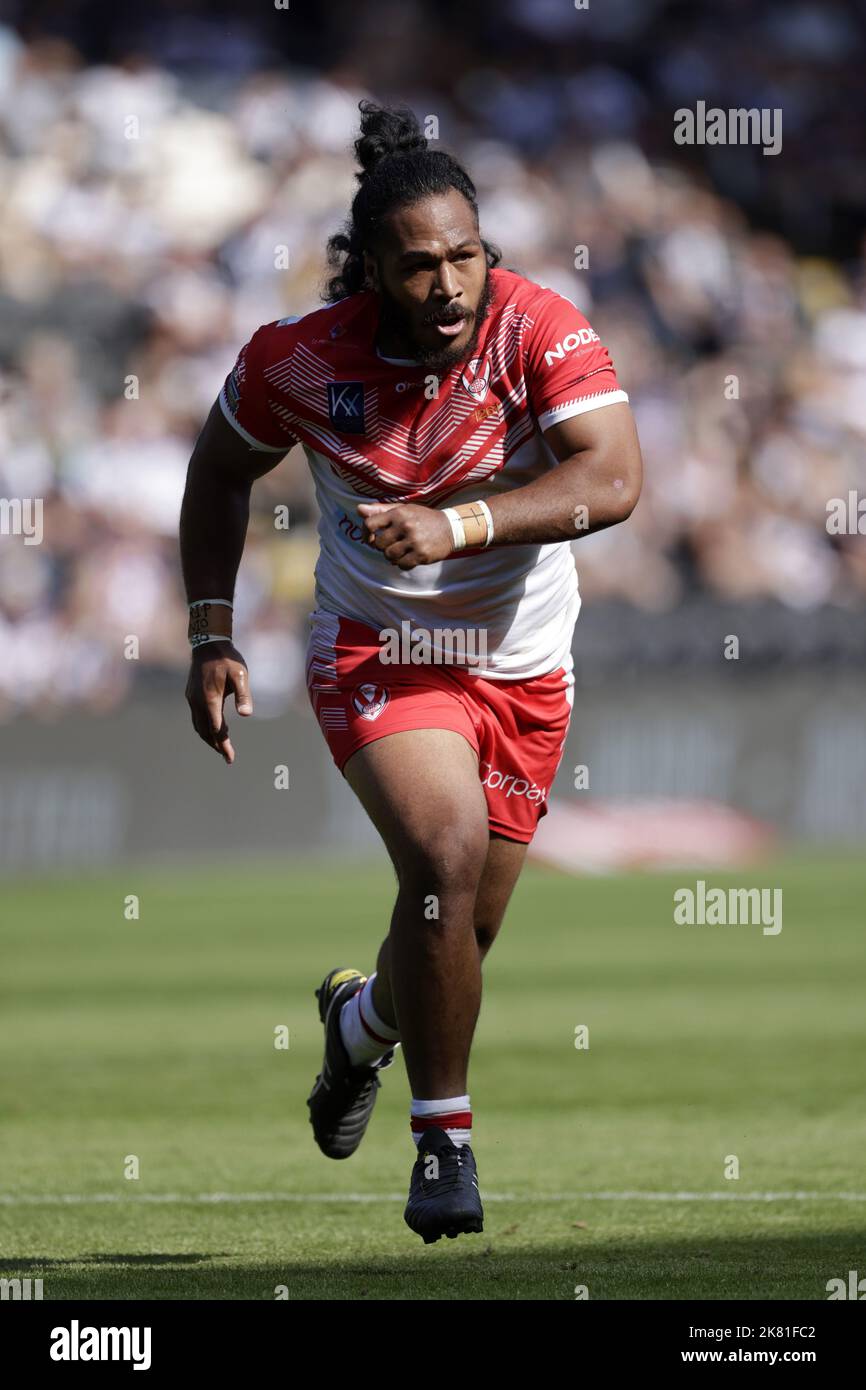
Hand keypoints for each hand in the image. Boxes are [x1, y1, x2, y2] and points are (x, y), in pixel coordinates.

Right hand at [184, 640, 251, 763]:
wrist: (208, 643)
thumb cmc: (227, 658)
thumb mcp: (240, 675)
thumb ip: (243, 695)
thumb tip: (246, 715)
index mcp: (210, 699)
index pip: (216, 729)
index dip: (223, 744)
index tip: (230, 757)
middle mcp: (197, 701)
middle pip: (205, 731)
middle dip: (216, 745)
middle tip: (228, 757)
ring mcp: (192, 698)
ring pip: (198, 725)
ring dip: (209, 738)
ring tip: (220, 747)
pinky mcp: (191, 695)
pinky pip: (196, 717)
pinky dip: (204, 727)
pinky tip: (212, 730)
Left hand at [357, 502, 452, 569]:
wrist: (451, 528)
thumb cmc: (423, 518)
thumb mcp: (403, 510)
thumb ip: (381, 510)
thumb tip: (358, 509)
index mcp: (398, 513)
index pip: (370, 524)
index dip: (366, 534)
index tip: (371, 539)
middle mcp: (405, 526)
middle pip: (379, 544)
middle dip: (381, 547)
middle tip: (390, 545)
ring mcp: (414, 541)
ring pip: (389, 556)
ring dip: (391, 557)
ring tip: (400, 552)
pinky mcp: (421, 554)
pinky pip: (402, 564)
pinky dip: (402, 563)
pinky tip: (408, 558)